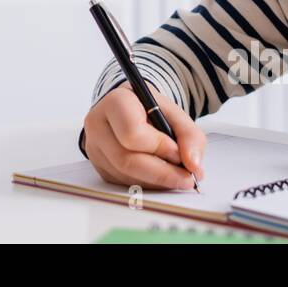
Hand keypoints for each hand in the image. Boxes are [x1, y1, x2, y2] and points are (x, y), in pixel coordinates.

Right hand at [81, 84, 204, 189]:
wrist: (130, 109)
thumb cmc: (149, 110)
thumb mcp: (174, 113)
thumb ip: (190, 136)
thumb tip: (193, 165)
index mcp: (116, 102)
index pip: (132, 132)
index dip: (158, 147)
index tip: (178, 152)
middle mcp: (98, 124)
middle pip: (126, 160)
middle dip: (161, 173)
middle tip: (186, 177)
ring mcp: (94, 146)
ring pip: (125, 176)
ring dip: (155, 182)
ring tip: (175, 175)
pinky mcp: (98, 165)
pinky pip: (122, 183)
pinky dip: (146, 184)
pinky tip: (158, 176)